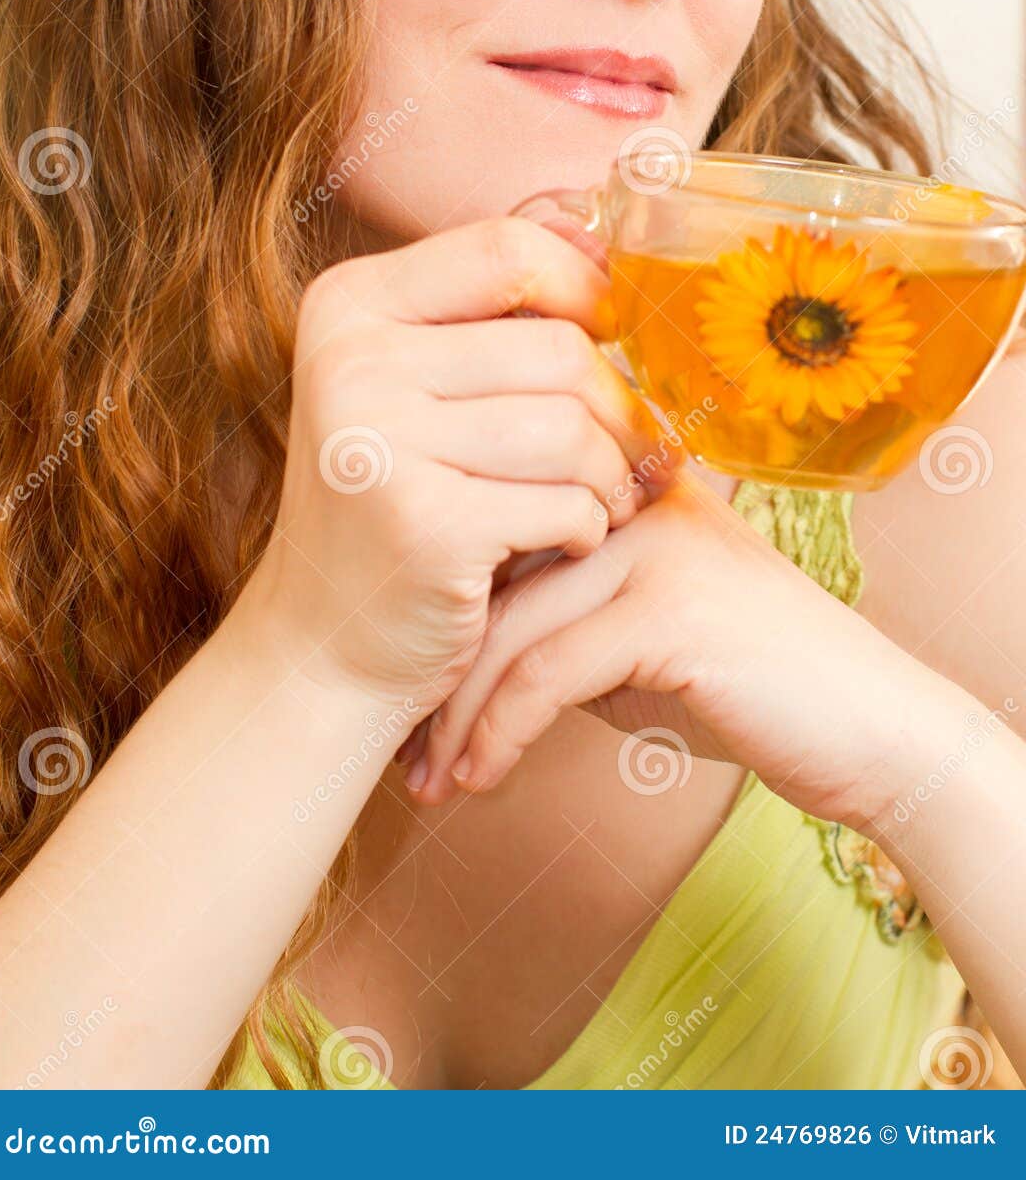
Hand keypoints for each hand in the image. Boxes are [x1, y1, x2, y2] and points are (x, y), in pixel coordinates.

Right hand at [243, 217, 681, 719]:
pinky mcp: (423, 524)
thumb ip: (487, 309)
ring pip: (572, 429)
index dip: (587, 289)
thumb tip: (594, 222)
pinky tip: (566, 543)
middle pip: (558, 348)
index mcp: (348, 304)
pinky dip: (587, 529)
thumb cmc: (398, 504)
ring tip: (603, 501)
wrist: (322, 648)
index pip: (508, 249)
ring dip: (613, 476)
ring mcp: (379, 442)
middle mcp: (350, 360)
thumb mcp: (415, 387)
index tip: (614, 340)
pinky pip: (566, 503)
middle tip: (631, 453)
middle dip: (619, 409)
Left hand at [401, 469, 944, 828]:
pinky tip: (480, 778)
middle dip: (437, 671)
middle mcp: (635, 500)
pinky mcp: (670, 609)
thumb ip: (561, 621)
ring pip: (510, 626)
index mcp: (623, 490)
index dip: (444, 613)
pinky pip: (548, 673)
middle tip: (402, 745)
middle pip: (491, 576)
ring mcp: (655, 548)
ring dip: (456, 716)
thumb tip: (459, 655)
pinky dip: (500, 733)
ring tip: (428, 781)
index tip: (408, 692)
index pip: (499, 530)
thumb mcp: (637, 642)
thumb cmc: (751, 688)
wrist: (869, 730)